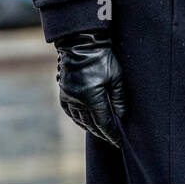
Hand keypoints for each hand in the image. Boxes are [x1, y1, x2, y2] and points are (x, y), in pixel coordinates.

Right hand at [54, 31, 125, 146]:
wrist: (81, 41)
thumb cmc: (102, 57)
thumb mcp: (116, 76)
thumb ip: (119, 98)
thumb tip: (122, 116)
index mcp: (92, 97)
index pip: (103, 123)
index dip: (111, 134)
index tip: (118, 142)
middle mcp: (78, 99)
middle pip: (91, 123)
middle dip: (101, 133)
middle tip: (110, 139)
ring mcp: (68, 95)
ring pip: (79, 118)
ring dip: (89, 127)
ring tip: (99, 132)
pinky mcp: (63, 89)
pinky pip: (68, 110)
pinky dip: (76, 118)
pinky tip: (82, 120)